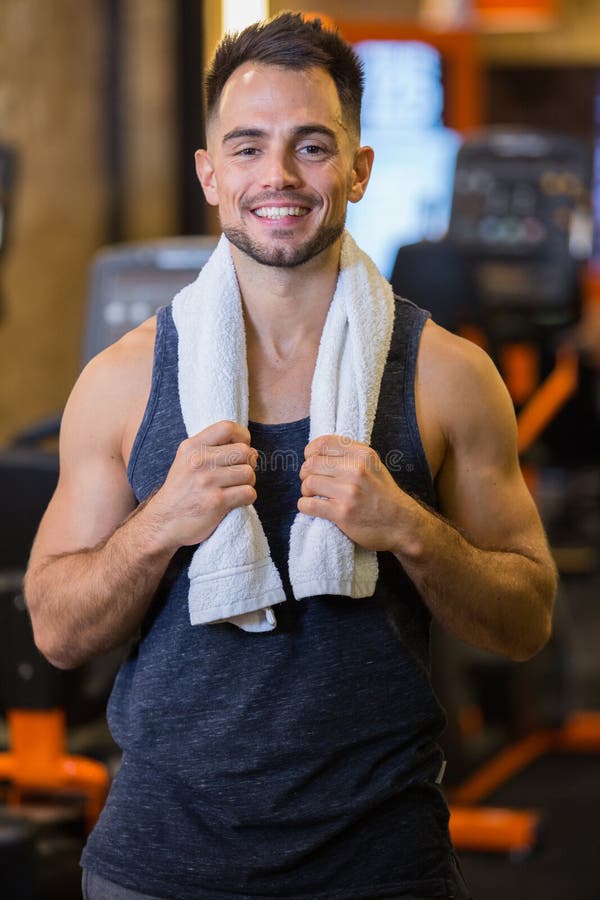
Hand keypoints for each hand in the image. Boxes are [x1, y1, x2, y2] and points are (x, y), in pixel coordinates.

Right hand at [143, 420, 257, 551]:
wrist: (162, 522)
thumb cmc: (181, 492)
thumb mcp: (185, 461)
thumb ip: (209, 449)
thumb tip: (247, 446)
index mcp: (191, 447)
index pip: (227, 427)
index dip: (242, 436)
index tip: (241, 448)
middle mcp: (198, 461)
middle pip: (244, 451)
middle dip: (248, 464)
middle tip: (239, 474)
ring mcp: (207, 481)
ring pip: (249, 473)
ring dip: (248, 483)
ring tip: (236, 488)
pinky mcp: (216, 502)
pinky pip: (248, 493)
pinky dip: (247, 498)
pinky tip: (236, 501)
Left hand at [297, 434, 417, 552]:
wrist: (402, 524)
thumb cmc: (384, 495)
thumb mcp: (374, 466)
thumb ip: (351, 456)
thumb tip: (318, 452)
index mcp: (363, 455)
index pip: (323, 443)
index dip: (310, 452)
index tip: (311, 461)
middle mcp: (356, 470)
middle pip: (311, 464)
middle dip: (306, 474)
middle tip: (312, 484)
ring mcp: (349, 492)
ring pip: (308, 483)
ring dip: (306, 492)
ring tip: (314, 497)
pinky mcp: (342, 512)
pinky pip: (308, 505)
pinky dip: (305, 506)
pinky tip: (313, 508)